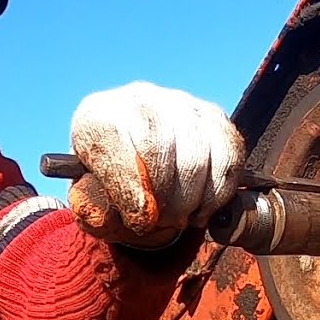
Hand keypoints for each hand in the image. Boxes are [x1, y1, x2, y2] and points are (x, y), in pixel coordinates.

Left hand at [69, 81, 244, 247]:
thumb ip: (95, 209)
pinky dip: (218, 192)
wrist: (136, 169)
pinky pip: (228, 154)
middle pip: (160, 142)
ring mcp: (181, 103)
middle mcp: (140, 98)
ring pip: (197, 151)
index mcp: (98, 114)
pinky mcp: (214, 116)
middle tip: (162, 221)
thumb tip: (116, 212)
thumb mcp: (92, 201)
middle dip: (165, 195)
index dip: (129, 185)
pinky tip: (201, 207)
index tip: (139, 219)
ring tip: (178, 217)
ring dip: (191, 198)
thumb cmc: (110, 186)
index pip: (114, 137)